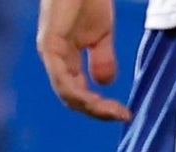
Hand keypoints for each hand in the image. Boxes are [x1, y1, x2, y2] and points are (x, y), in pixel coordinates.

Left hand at [36, 0, 127, 121]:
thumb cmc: (87, 1)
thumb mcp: (101, 35)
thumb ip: (102, 58)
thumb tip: (105, 83)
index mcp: (65, 58)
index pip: (79, 92)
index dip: (101, 106)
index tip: (124, 113)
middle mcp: (55, 59)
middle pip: (72, 97)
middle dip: (98, 111)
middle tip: (122, 115)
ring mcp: (51, 53)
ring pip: (67, 93)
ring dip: (92, 107)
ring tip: (114, 112)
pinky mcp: (51, 45)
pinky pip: (62, 79)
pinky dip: (80, 94)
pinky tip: (98, 99)